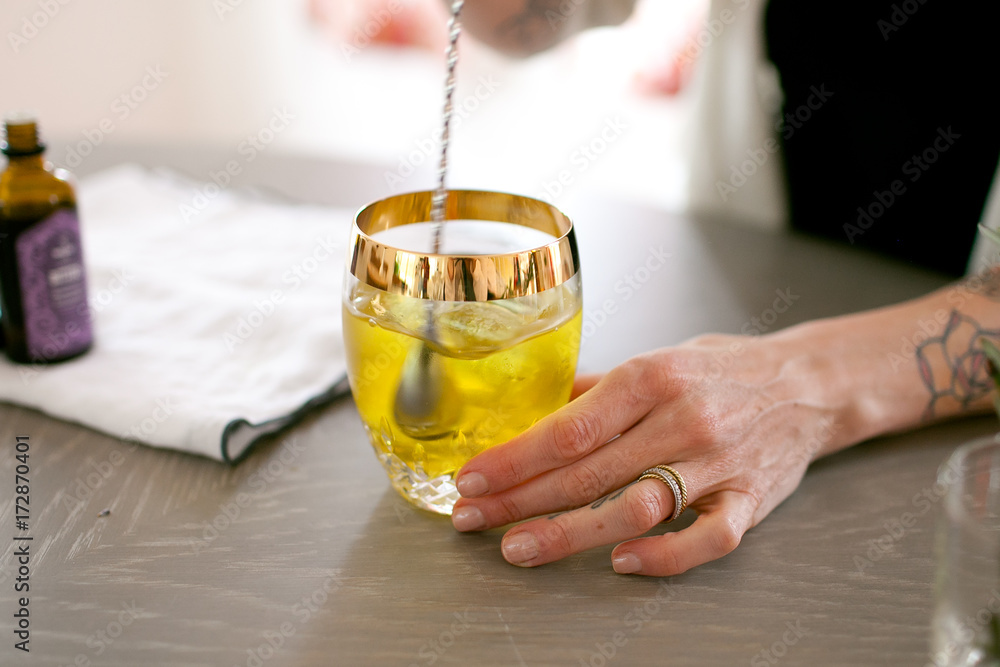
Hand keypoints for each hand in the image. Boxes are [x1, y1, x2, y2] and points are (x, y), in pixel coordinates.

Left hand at [450, 333, 843, 575]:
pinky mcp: (751, 500)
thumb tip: (533, 409)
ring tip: (519, 548)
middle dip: (519, 500)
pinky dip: (664, 557)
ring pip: (636, 508)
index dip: (515, 458)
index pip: (569, 428)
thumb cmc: (724, 370)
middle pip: (588, 473)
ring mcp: (720, 464)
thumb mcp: (658, 358)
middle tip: (472, 518)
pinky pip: (707, 539)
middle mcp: (683, 420)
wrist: (810, 383)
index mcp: (652, 378)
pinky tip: (620, 562)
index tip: (472, 476)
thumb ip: (595, 389)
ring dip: (571, 534)